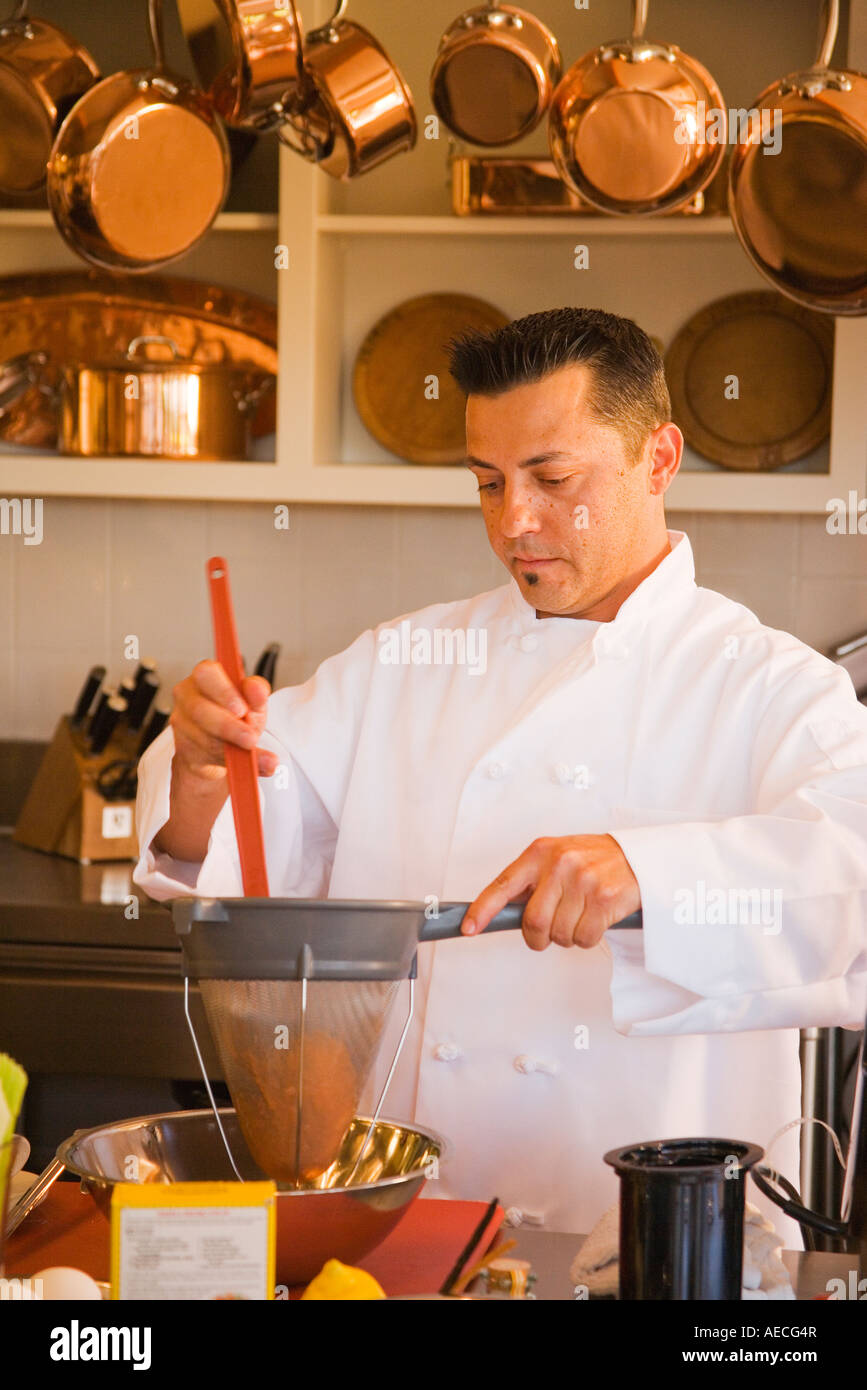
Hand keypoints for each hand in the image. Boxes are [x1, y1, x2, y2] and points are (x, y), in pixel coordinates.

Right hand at [169, 659, 278, 783]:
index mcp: (206, 676)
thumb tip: (256, 687)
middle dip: (226, 725)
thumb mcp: (253, 702)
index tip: (242, 709)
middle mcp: (187, 695)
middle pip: (199, 708)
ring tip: (250, 750)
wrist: (225, 746)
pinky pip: (203, 754)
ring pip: (201, 736)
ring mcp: (181, 721)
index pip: (207, 673)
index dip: (224, 692)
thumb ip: (257, 693)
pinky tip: (243, 762)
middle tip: (249, 737)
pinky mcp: (183, 747)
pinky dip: (226, 760)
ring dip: (229, 746)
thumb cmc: (237, 715)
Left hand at [462, 835, 640, 949]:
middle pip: (533, 922)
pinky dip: (587, 939)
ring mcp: (583, 881)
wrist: (638, 856)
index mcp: (540, 853)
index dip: (482, 910)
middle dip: (538, 937)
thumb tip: (506, 913)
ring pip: (559, 934)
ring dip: (567, 937)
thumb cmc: (593, 861)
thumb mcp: (558, 857)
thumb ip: (534, 881)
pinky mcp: (605, 899)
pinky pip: (584, 938)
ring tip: (580, 917)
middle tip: (548, 934)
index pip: (503, 885)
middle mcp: (560, 864)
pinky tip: (596, 921)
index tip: (468, 928)